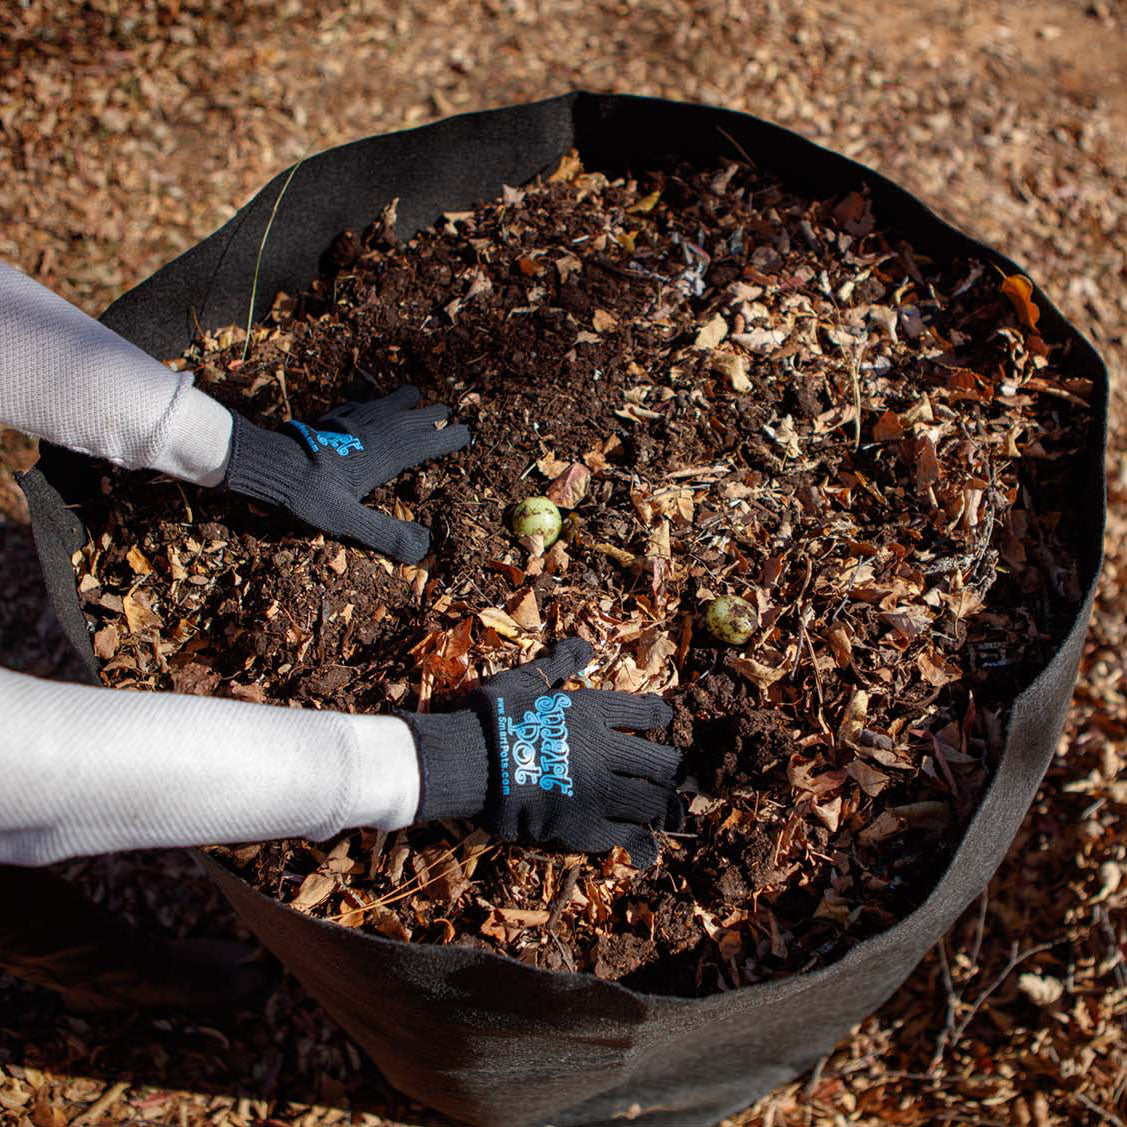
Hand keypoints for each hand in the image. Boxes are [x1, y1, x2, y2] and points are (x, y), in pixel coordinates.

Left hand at [221, 385, 468, 561]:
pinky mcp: (332, 416)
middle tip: (449, 417)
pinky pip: (361, 402)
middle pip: (415, 415)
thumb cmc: (307, 494)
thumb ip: (385, 534)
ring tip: (416, 399)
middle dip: (434, 416)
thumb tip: (424, 549)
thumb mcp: (347, 521)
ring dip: (407, 400)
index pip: (429, 441)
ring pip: (390, 400)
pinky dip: (374, 401)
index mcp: (386, 454)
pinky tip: (369, 403)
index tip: (468, 435)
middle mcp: (376, 431)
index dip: (450, 438)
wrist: (266, 463)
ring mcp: (353, 419)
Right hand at [402, 639, 682, 867]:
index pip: (645, 714)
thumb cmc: (495, 715)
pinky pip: (623, 838)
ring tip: (667, 809)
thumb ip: (560, 664)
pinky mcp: (582, 827)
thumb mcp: (527, 678)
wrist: (470, 762)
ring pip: (650, 802)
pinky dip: (637, 843)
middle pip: (659, 763)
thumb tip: (585, 645)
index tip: (665, 719)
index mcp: (593, 713)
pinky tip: (645, 848)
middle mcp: (605, 752)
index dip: (659, 716)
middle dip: (670, 767)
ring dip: (661, 805)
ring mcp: (597, 792)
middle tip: (674, 772)